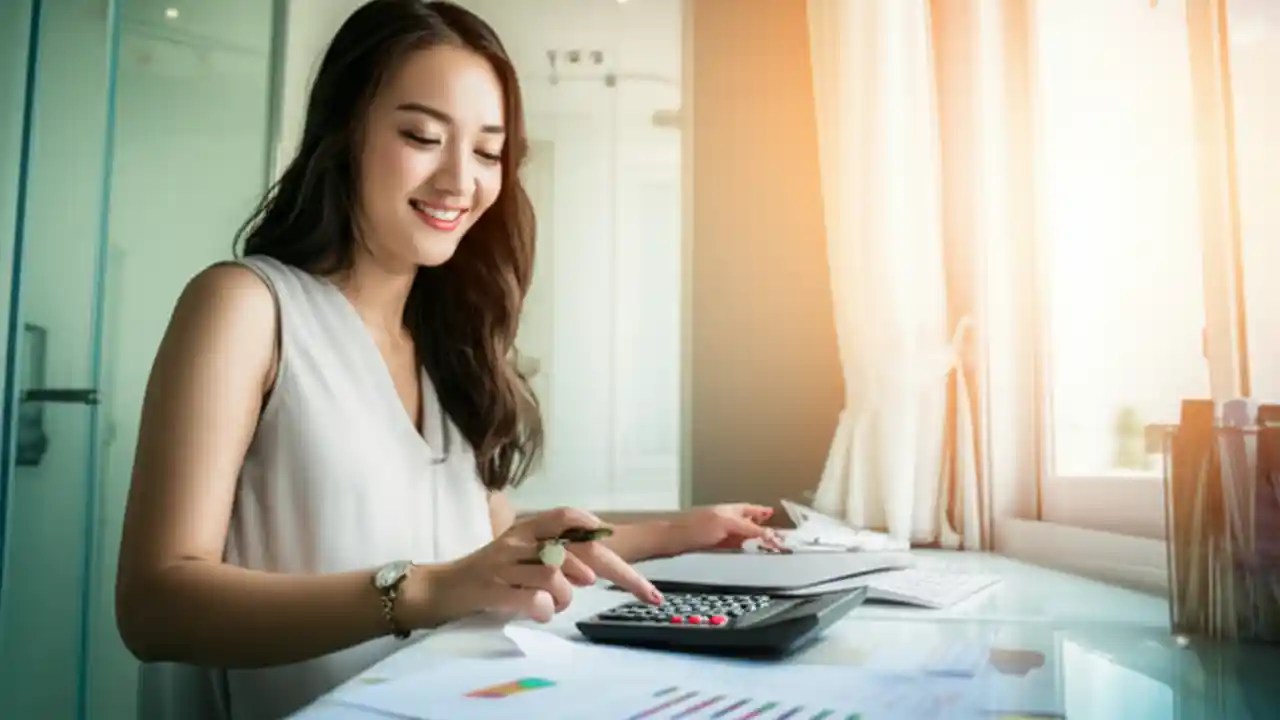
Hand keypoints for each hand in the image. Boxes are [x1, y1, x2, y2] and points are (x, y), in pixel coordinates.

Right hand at [413, 507, 661, 624]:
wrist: (442, 589)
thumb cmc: (491, 575)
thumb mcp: (524, 556)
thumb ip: (556, 556)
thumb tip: (594, 567)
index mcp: (528, 528)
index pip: (568, 517)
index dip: (596, 528)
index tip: (621, 544)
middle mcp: (519, 539)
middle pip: (577, 549)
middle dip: (619, 571)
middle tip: (645, 592)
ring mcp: (505, 563)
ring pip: (557, 576)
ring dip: (566, 598)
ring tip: (553, 605)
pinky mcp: (493, 589)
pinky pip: (534, 600)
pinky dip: (544, 611)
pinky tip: (538, 614)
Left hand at [667, 504, 782, 553]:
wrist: (670, 540)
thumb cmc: (693, 528)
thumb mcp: (726, 525)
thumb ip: (748, 528)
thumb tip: (768, 534)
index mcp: (728, 510)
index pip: (752, 511)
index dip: (764, 514)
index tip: (777, 521)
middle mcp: (723, 518)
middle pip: (746, 519)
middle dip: (759, 522)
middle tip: (773, 528)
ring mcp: (716, 530)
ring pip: (739, 531)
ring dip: (751, 534)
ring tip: (762, 538)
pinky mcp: (709, 543)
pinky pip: (730, 542)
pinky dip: (740, 544)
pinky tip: (742, 547)